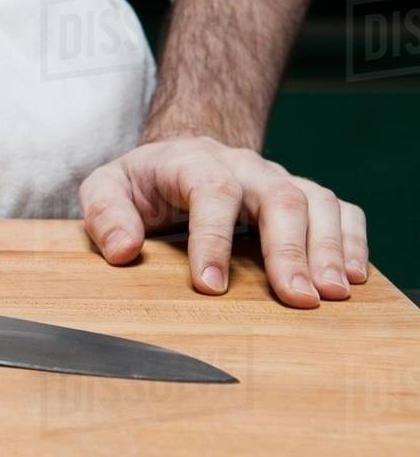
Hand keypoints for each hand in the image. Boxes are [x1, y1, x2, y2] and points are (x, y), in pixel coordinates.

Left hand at [79, 137, 367, 307]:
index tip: (210, 286)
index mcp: (192, 160)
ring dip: (328, 248)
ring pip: (315, 202)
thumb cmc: (142, 183)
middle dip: (288, 249)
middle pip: (277, 196)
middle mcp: (243, 166)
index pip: (210, 190)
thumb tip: (123, 250)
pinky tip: (351, 277)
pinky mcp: (299, 196)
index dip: (212, 238)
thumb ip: (106, 215)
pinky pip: (339, 209)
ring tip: (330, 295)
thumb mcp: (106, 188)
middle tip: (297, 297)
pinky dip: (352, 240)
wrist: (177, 159)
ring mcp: (275, 180)